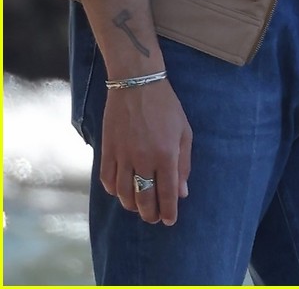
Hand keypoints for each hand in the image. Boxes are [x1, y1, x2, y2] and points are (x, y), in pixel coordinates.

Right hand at [100, 79, 192, 225]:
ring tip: (139, 207)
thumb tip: (182, 192)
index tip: (169, 221)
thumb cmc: (166, 105)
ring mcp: (123, 156)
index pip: (167, 194)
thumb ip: (184, 163)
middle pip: (144, 199)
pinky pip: (108, 181)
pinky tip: (121, 191)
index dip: (168, 212)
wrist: (137, 83)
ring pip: (124, 195)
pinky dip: (114, 191)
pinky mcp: (107, 151)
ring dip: (132, 206)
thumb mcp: (184, 131)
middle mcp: (144, 159)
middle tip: (153, 218)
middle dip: (150, 214)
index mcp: (166, 154)